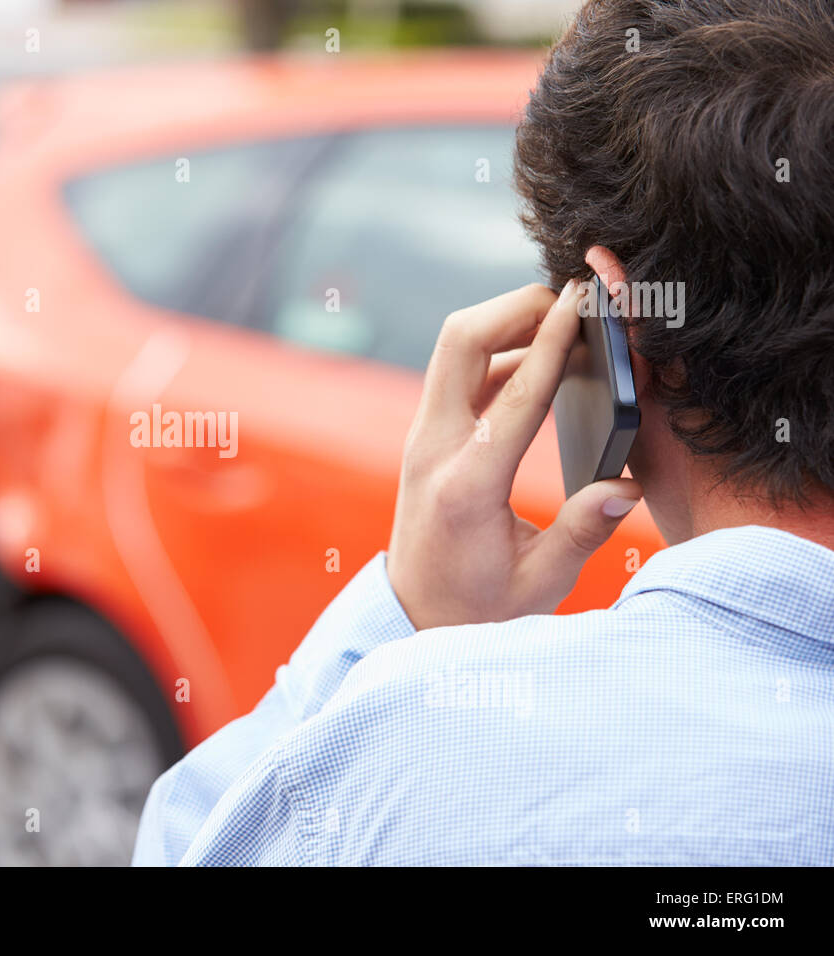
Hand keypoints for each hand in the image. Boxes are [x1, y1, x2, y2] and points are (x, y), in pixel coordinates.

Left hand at [387, 280, 642, 629]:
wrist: (414, 615)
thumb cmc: (480, 606)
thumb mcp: (541, 582)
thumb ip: (583, 531)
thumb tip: (627, 486)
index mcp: (467, 486)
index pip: (515, 395)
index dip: (553, 341)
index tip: (583, 302)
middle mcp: (434, 449)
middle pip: (461, 340)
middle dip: (516, 307)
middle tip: (572, 305)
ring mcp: (424, 438)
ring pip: (455, 347)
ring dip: (505, 322)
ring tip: (565, 325)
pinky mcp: (428, 435)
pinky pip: (458, 372)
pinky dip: (498, 351)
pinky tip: (542, 362)